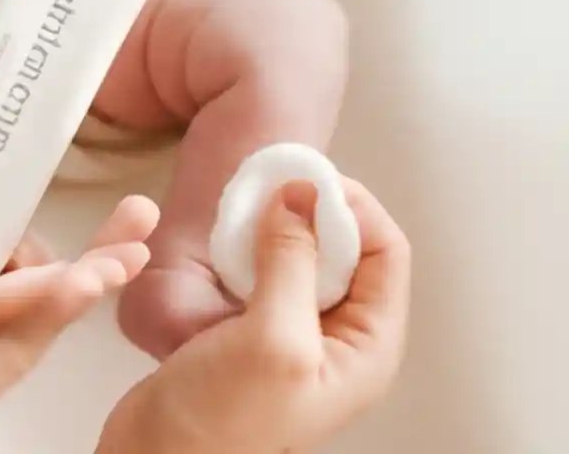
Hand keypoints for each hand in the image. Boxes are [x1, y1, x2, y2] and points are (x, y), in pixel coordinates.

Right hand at [98, 179, 410, 453]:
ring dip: (278, 227)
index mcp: (365, 349)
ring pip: (302, 259)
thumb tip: (301, 195)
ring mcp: (292, 337)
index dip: (352, 209)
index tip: (306, 179)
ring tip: (248, 207)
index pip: (385, 254)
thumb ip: (292, 262)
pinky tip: (226, 241)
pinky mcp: (250, 333)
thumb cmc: (219, 425)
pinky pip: (264, 274)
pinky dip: (249, 248)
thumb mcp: (271, 338)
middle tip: (273, 185)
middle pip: (347, 252)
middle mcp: (337, 342)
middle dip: (313, 212)